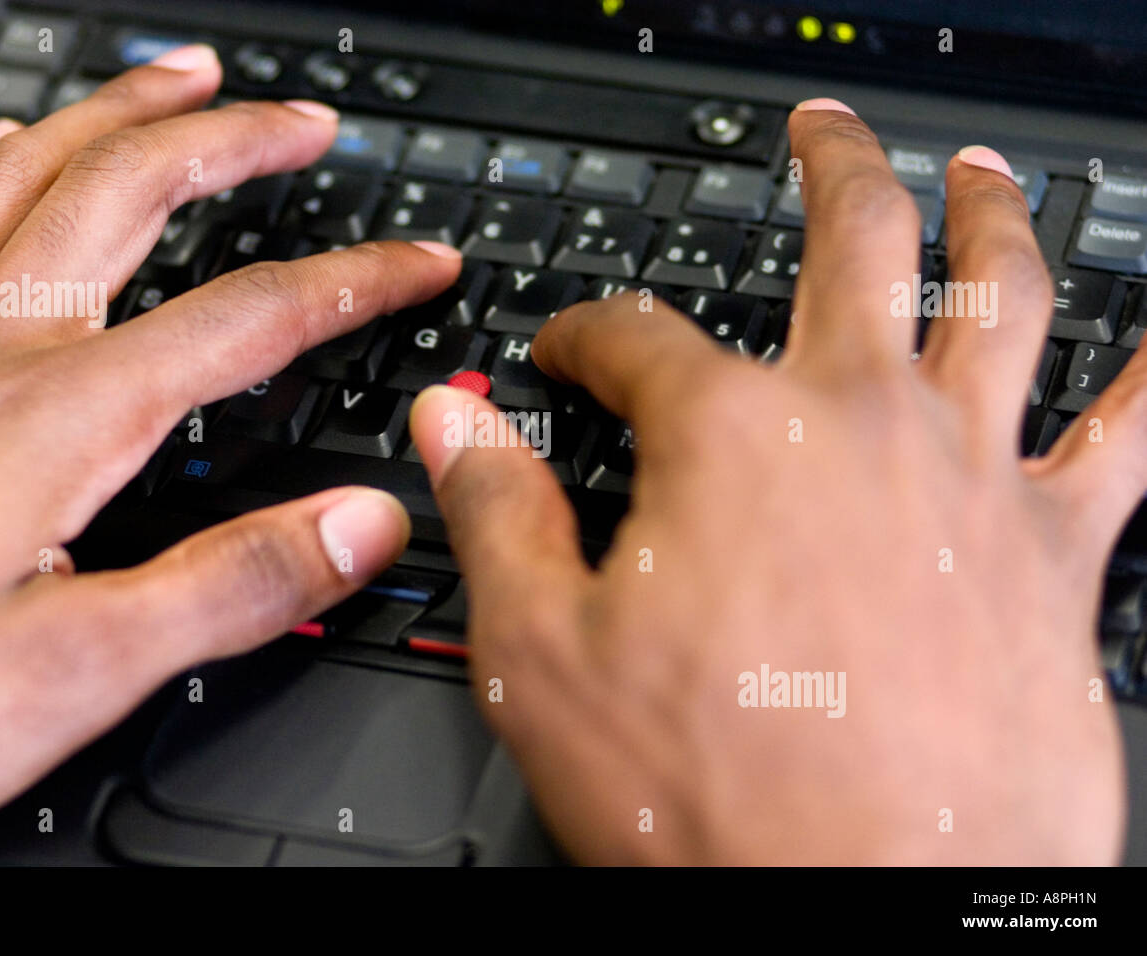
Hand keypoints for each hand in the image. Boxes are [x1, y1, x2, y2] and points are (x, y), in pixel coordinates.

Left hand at [0, 45, 459, 845]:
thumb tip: (362, 524)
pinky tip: (15, 162)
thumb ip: (233, 588)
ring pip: (29, 168)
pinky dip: (8, 159)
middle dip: (236, 140)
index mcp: (60, 413)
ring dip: (123, 113)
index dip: (356, 281)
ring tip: (183, 76)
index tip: (421, 262)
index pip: (251, 316)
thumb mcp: (72, 674)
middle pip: (132, 189)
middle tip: (302, 122)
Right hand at [409, 100, 1130, 863]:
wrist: (875, 916)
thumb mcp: (543, 658)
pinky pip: (1136, 432)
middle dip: (831, 171)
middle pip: (854, 243)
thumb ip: (496, 515)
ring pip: (1001, 294)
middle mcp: (861, 426)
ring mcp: (972, 479)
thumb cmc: (716, 802)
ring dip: (987, 217)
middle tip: (821, 134)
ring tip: (977, 176)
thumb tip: (456, 422)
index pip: (633, 339)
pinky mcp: (1060, 554)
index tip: (567, 354)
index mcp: (728, 443)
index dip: (584, 335)